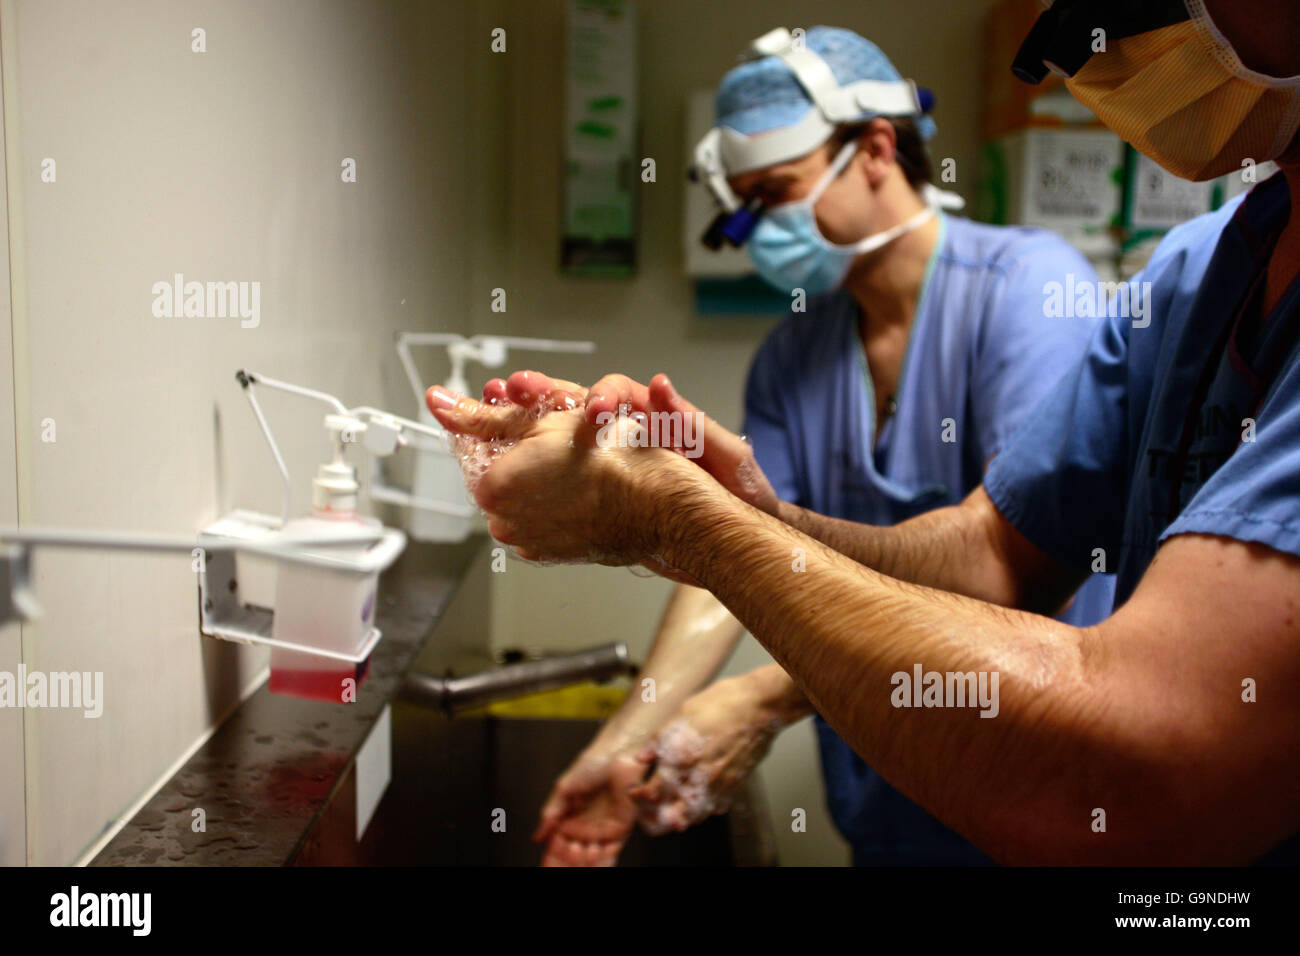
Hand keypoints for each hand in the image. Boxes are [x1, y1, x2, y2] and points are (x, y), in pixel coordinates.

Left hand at [427, 383, 701, 566]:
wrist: (659, 503)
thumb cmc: (612, 461)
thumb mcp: (543, 420)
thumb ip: (482, 415)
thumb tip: (439, 402)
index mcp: (490, 487)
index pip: (475, 445)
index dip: (504, 423)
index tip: (528, 416)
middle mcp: (502, 521)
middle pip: (498, 471)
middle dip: (521, 449)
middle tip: (560, 435)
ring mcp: (529, 541)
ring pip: (522, 494)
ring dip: (541, 474)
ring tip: (577, 459)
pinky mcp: (554, 553)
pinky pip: (545, 517)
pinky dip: (558, 499)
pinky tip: (584, 485)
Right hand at [497, 370, 780, 516]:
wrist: (734, 531)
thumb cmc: (738, 488)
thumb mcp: (726, 453)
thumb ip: (691, 421)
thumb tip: (660, 385)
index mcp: (656, 417)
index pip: (617, 393)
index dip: (598, 394)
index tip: (590, 407)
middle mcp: (629, 432)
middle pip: (576, 403)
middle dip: (542, 394)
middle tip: (514, 388)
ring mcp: (612, 459)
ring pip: (560, 435)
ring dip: (527, 422)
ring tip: (496, 407)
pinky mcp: (602, 488)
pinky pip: (563, 475)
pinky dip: (534, 469)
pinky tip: (505, 469)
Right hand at [534, 750, 646, 866]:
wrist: (616, 754)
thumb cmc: (591, 765)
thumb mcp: (563, 789)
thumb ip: (550, 813)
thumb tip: (537, 836)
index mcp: (573, 816)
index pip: (561, 840)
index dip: (555, 849)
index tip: (549, 854)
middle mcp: (588, 824)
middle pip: (577, 850)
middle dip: (570, 856)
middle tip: (566, 852)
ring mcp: (605, 827)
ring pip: (593, 852)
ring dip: (586, 857)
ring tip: (578, 850)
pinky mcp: (622, 827)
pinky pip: (612, 848)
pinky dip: (603, 855)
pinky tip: (594, 851)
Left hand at [628, 673, 784, 833]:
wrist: (758, 708)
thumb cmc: (721, 705)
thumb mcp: (681, 714)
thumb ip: (658, 740)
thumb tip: (641, 757)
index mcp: (681, 760)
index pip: (651, 794)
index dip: (638, 796)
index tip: (634, 790)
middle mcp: (699, 778)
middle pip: (669, 817)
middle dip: (653, 816)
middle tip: (646, 809)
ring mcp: (718, 786)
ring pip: (692, 818)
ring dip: (676, 816)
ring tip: (668, 807)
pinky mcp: (734, 787)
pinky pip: (714, 809)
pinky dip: (701, 810)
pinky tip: (696, 798)